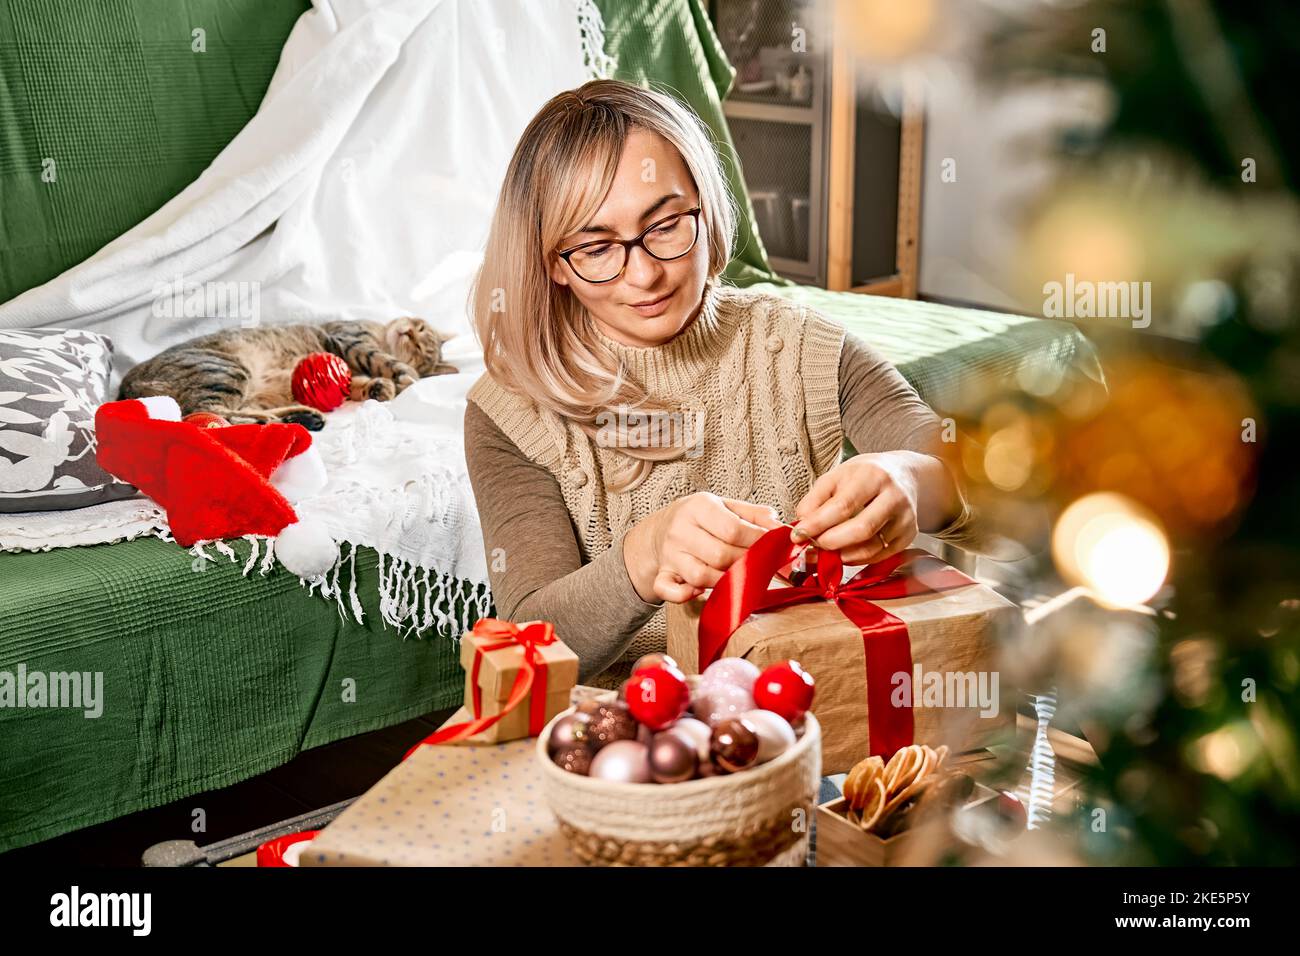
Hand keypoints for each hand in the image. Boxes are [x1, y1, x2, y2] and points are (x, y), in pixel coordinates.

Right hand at [624, 492, 782, 603]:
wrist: (662, 528)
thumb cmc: (700, 518)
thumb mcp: (725, 506)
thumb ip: (754, 514)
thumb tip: (779, 528)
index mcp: (698, 507)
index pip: (733, 529)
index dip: (757, 541)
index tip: (771, 547)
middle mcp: (680, 530)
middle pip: (720, 555)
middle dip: (744, 563)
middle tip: (757, 564)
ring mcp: (670, 554)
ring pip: (700, 575)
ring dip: (724, 581)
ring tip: (736, 576)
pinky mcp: (662, 574)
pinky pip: (668, 590)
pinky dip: (684, 595)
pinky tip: (699, 591)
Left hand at [792, 453, 920, 564]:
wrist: (903, 474)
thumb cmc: (866, 475)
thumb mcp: (836, 476)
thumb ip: (815, 499)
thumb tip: (802, 525)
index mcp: (872, 476)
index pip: (843, 506)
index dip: (818, 524)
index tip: (799, 534)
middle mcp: (894, 496)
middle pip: (861, 530)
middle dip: (830, 542)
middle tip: (813, 544)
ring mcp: (905, 518)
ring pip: (871, 548)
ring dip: (842, 555)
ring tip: (827, 550)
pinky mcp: (909, 535)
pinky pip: (879, 556)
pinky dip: (857, 559)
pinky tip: (845, 552)